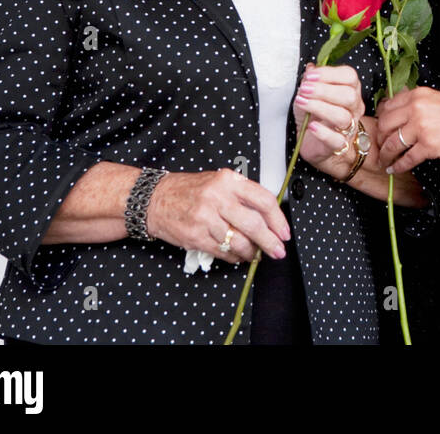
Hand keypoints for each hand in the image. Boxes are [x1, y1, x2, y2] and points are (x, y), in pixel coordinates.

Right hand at [145, 168, 289, 262]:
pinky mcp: (195, 236)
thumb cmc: (190, 190)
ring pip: (238, 241)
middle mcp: (217, 198)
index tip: (284, 232)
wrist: (155, 199)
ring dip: (250, 252)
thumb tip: (269, 217)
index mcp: (228, 181)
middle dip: (269, 241)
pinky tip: (237, 256)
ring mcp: (205, 218)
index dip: (278, 219)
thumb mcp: (218, 182)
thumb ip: (242, 195)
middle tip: (277, 251)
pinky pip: (222, 252)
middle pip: (253, 224)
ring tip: (254, 254)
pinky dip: (234, 257)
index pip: (263, 200)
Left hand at [291, 63, 366, 179]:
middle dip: (324, 90)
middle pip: (349, 96)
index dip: (329, 73)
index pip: (349, 76)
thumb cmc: (313, 115)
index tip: (310, 76)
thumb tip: (311, 68)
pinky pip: (337, 140)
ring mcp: (349, 127)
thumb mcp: (308, 93)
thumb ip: (311, 79)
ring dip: (320, 108)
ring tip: (302, 103)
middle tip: (304, 90)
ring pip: (343, 117)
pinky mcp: (340, 145)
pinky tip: (311, 126)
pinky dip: (323, 133)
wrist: (312, 142)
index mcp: (350, 90)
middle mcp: (353, 108)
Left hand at [375, 86, 439, 174]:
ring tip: (385, 162)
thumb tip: (398, 112)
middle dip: (379, 140)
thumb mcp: (437, 99)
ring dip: (386, 156)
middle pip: (384, 126)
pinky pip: (406, 158)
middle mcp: (416, 108)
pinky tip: (396, 169)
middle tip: (380, 148)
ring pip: (391, 144)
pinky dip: (398, 166)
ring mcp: (422, 127)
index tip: (381, 131)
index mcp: (418, 95)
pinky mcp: (429, 146)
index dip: (381, 121)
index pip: (387, 107)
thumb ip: (417, 104)